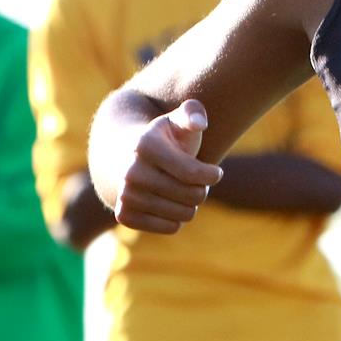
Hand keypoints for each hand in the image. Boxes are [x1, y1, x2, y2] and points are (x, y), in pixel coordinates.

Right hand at [111, 101, 221, 233]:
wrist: (125, 158)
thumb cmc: (164, 139)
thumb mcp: (178, 120)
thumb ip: (193, 112)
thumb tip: (199, 123)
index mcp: (145, 145)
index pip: (194, 174)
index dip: (213, 175)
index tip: (215, 172)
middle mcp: (131, 171)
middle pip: (193, 196)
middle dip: (202, 189)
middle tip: (195, 182)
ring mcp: (125, 195)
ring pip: (184, 215)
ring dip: (191, 205)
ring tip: (182, 190)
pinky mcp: (125, 216)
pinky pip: (171, 227)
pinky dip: (177, 218)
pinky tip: (169, 202)